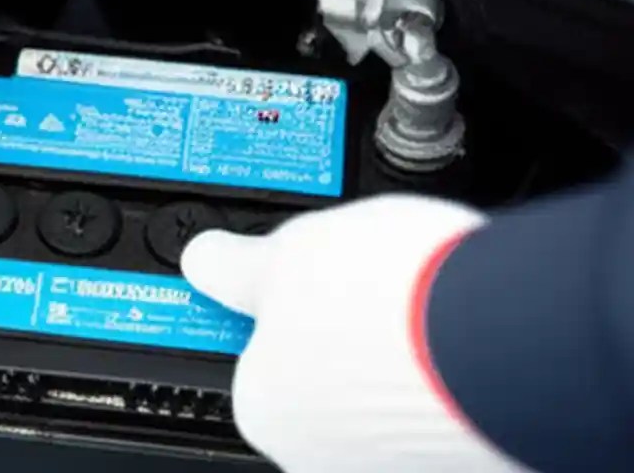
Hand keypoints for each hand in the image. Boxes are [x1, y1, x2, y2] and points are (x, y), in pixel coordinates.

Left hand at [180, 196, 531, 472]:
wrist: (500, 332)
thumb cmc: (384, 301)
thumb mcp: (284, 253)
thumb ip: (235, 267)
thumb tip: (204, 258)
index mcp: (263, 409)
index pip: (261, 367)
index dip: (290, 317)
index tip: (315, 290)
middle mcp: (318, 459)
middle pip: (325, 396)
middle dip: (348, 346)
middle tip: (378, 295)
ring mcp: (391, 470)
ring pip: (386, 416)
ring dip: (404, 370)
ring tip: (429, 311)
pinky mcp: (462, 469)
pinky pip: (445, 424)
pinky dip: (454, 390)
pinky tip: (466, 346)